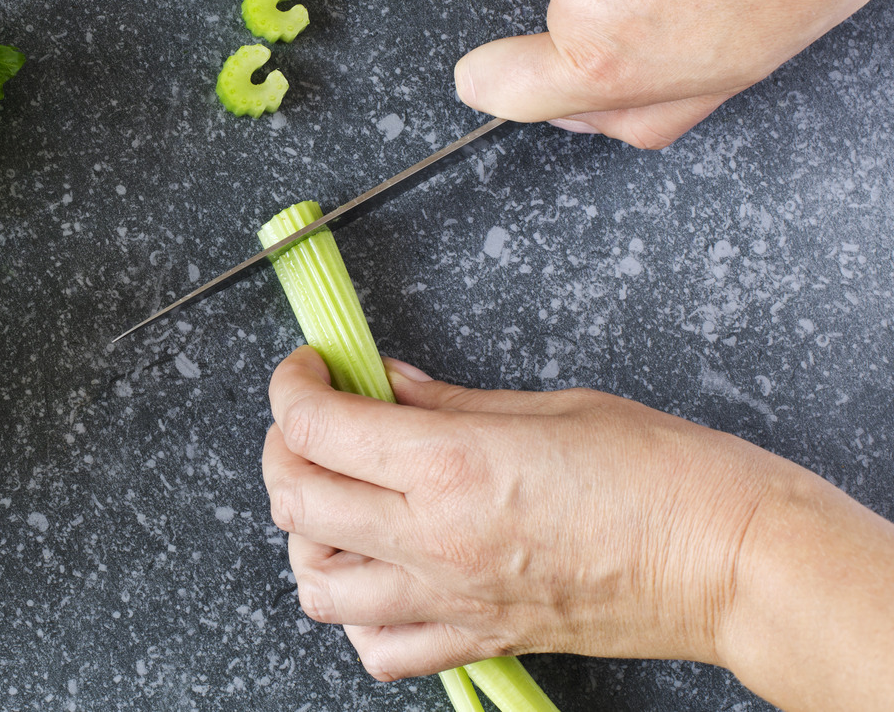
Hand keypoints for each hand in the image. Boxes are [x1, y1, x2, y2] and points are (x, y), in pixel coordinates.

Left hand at [262, 347, 893, 710]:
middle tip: (313, 418)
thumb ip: (444, 400)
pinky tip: (378, 573)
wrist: (732, 564)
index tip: (308, 368)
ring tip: (338, 497)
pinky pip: (376, 649)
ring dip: (306, 535)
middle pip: (295, 501)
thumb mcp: (547, 406)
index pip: (315, 427)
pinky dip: (355, 613)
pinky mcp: (476, 640)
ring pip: (315, 586)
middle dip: (284, 448)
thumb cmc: (666, 477)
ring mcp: (450, 601)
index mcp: (452, 466)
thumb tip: (382, 384)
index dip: (292, 385)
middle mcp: (435, 540)